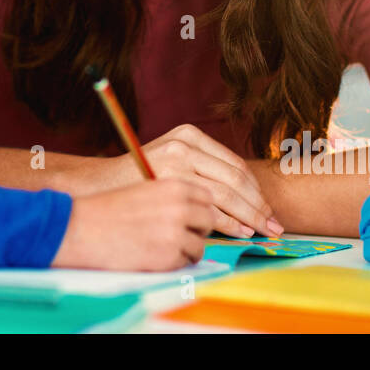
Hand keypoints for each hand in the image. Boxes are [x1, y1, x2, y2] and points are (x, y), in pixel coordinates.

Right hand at [51, 179, 213, 270]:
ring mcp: (176, 231)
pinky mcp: (169, 256)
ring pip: (201, 243)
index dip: (204, 208)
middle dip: (199, 228)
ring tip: (163, 245)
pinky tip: (154, 255)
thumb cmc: (110, 209)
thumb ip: (175, 196)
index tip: (201, 217)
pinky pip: (186, 261)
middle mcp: (179, 205)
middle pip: (209, 219)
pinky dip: (175, 261)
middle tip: (182, 234)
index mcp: (174, 184)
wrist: (81, 228)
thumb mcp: (146, 190)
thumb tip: (207, 211)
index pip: (208, 196)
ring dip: (187, 247)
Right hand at [96, 124, 282, 238]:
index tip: (267, 207)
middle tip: (273, 224)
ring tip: (260, 231)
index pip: (234, 165)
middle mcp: (184, 148)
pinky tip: (238, 233)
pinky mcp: (171, 191)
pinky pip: (210, 213)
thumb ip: (200, 166)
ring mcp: (178, 169)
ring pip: (227, 197)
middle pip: (235, 180)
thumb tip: (244, 191)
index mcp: (187, 136)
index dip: (255, 189)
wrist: (96, 188)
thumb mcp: (168, 158)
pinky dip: (229, 225)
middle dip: (258, 206)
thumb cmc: (135, 179)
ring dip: (248, 217)